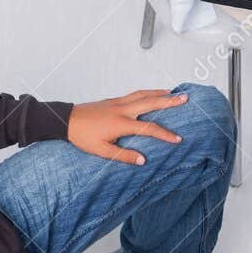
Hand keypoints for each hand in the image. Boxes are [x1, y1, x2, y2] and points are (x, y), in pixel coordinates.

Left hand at [68, 89, 187, 163]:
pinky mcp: (114, 100)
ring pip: (144, 94)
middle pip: (151, 102)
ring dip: (160, 93)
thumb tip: (143, 160)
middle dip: (169, 101)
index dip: (165, 134)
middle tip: (185, 98)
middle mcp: (123, 109)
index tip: (177, 139)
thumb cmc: (83, 136)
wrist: (67, 120)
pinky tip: (153, 94)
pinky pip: (135, 94)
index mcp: (121, 123)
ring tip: (174, 93)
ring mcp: (118, 102)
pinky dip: (148, 92)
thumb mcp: (102, 151)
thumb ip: (123, 155)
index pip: (149, 128)